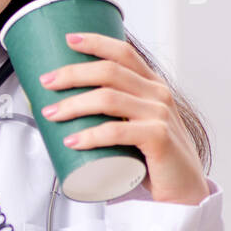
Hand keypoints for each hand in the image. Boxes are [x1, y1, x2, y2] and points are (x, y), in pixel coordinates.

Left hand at [36, 32, 210, 205]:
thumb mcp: (134, 125)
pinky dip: (90, 135)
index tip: (69, 40)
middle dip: (72, 73)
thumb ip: (111, 113)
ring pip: (108, 98)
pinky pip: (117, 131)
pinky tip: (72, 141)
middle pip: (109, 71)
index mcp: (152, 85)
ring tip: (51, 114)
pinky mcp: (159, 139)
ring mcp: (160, 115)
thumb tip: (60, 107)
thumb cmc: (153, 158)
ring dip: (73, 104)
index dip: (96, 42)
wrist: (184, 190)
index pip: (124, 53)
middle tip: (46, 82)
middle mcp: (158, 94)